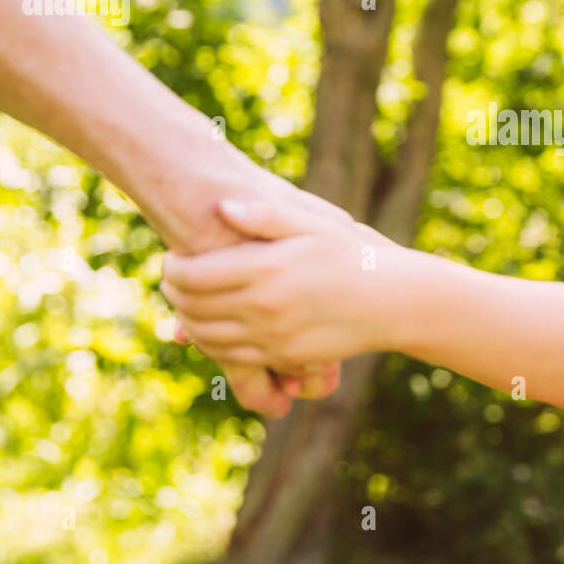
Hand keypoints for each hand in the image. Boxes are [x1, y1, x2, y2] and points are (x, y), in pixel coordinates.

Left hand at [160, 196, 407, 373]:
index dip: (171, 267)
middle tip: (173, 278)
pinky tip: (217, 327)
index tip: (172, 257)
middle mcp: (264, 307)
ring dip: (188, 320)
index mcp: (265, 268)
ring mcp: (272, 337)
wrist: (392, 301)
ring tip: (190, 302)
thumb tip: (221, 206)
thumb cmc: (353, 254)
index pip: (191, 274)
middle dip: (173, 292)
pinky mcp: (283, 357)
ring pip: (206, 336)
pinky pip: (232, 357)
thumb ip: (265, 213)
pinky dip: (213, 344)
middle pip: (191, 307)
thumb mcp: (313, 223)